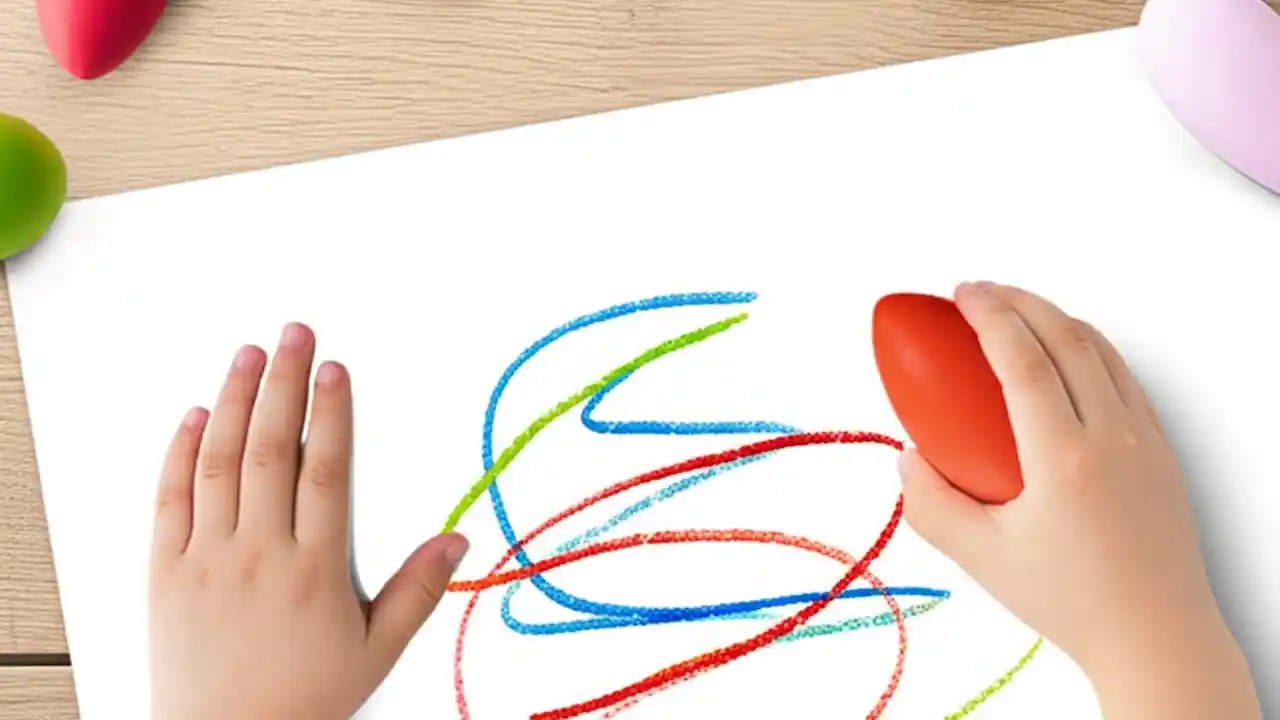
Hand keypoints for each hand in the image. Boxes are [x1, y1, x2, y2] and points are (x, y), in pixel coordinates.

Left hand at [149, 323, 468, 719]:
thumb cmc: (304, 698)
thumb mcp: (376, 648)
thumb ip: (419, 590)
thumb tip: (459, 538)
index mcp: (316, 570)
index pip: (326, 471)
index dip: (331, 414)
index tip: (335, 368)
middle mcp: (260, 554)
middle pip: (271, 449)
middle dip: (283, 382)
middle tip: (294, 332)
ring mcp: (207, 559)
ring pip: (219, 462)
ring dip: (232, 400)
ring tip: (247, 354)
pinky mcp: (166, 572)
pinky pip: (170, 500)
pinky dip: (179, 453)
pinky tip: (194, 415)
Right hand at [897, 282, 1260, 718]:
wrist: (1157, 636)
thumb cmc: (1071, 602)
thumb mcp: (982, 559)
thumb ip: (930, 505)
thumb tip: (907, 457)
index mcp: (1065, 458)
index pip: (1025, 359)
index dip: (989, 315)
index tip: (962, 294)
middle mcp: (1112, 437)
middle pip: (1067, 337)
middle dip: (1019, 300)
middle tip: (978, 292)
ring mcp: (1144, 440)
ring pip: (1102, 350)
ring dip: (1055, 317)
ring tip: (1015, 312)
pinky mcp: (1161, 451)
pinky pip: (1123, 377)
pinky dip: (1088, 348)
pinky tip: (1061, 359)